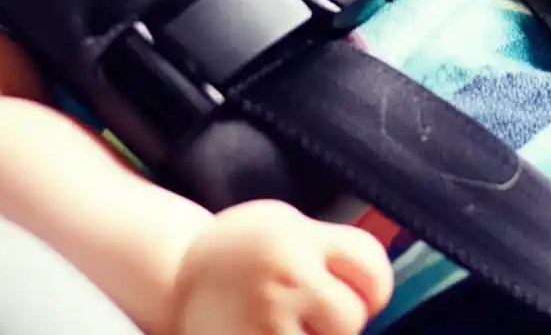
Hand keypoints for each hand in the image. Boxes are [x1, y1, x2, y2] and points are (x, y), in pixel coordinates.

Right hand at [173, 200, 393, 334]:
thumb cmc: (240, 253)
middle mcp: (283, 278)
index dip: (374, 284)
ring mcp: (266, 321)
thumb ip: (329, 247)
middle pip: (352, 317)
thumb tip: (376, 287)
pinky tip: (271, 330)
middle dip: (342, 320)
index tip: (364, 290)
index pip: (370, 265)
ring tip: (285, 323)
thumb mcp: (284, 225)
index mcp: (296, 239)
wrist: (174, 277)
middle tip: (313, 311)